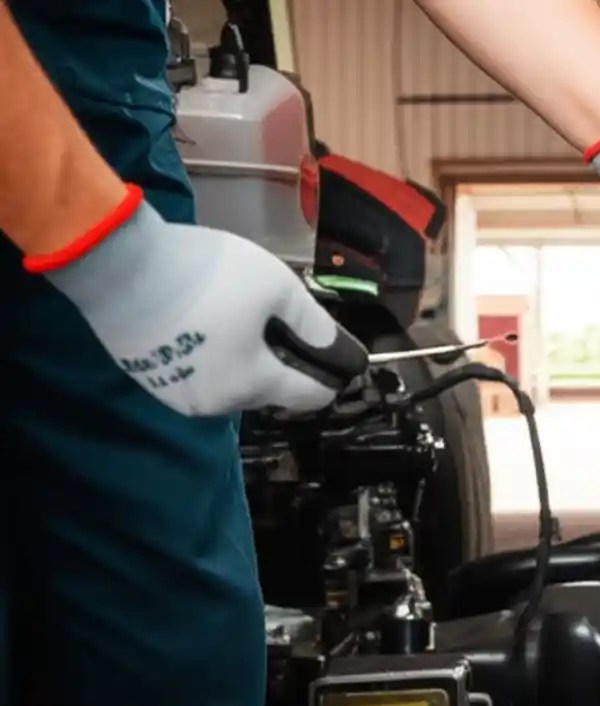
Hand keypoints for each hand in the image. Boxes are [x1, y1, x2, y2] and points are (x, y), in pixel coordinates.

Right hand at [25, 185, 367, 416]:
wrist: (119, 264)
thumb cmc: (207, 276)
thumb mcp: (277, 288)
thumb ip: (314, 324)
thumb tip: (338, 350)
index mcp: (253, 384)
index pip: (309, 397)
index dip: (330, 376)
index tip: (337, 355)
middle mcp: (216, 404)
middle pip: (268, 389)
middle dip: (280, 360)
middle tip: (276, 318)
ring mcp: (177, 396)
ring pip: (230, 383)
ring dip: (243, 359)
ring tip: (237, 315)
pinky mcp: (148, 380)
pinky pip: (197, 375)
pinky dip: (210, 356)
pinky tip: (204, 322)